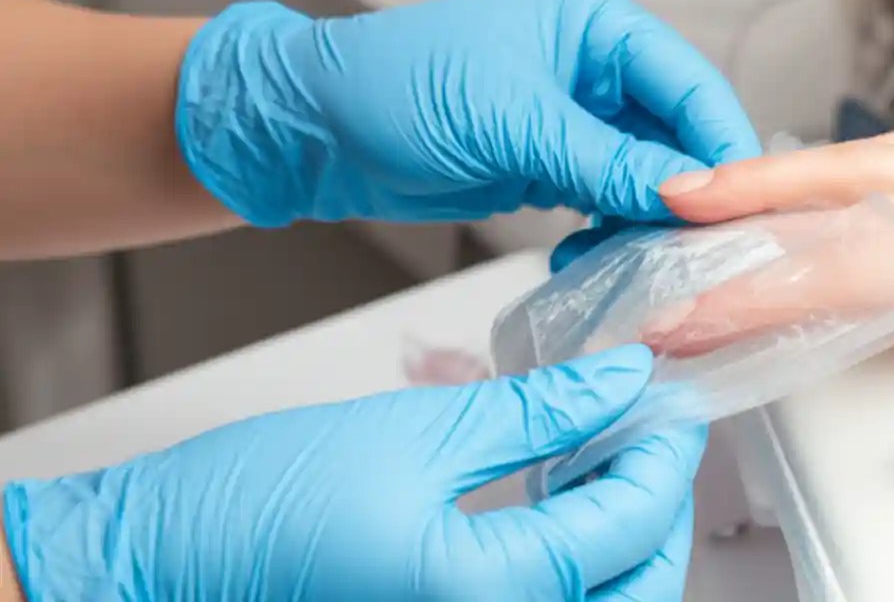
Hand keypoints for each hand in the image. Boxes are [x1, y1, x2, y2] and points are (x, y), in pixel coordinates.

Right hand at [3, 346, 704, 600]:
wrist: (156, 565)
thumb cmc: (251, 509)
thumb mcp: (413, 433)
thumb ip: (534, 412)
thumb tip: (616, 382)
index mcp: (483, 598)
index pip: (627, 527)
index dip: (665, 453)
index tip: (669, 401)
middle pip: (636, 592)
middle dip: (659, 511)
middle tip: (652, 435)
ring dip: (622, 542)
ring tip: (609, 457)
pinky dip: (572, 567)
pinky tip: (557, 504)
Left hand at [175, 0, 759, 226]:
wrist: (318, 129)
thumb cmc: (397, 86)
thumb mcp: (514, 121)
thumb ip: (606, 160)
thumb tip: (689, 193)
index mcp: (597, 26)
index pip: (690, 84)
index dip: (722, 146)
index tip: (743, 208)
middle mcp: (596, 70)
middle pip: (679, 135)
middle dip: (692, 193)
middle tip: (709, 254)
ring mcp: (575, 121)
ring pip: (647, 176)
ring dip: (651, 222)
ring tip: (655, 268)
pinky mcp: (552, 165)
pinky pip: (607, 202)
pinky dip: (612, 234)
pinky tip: (603, 262)